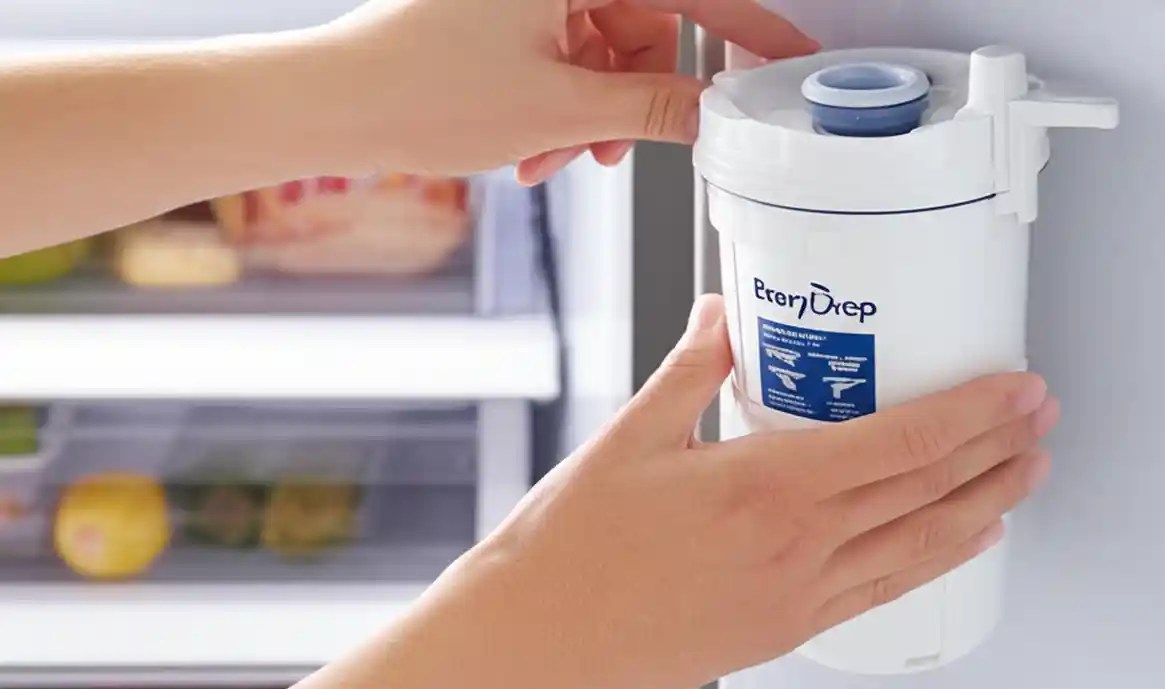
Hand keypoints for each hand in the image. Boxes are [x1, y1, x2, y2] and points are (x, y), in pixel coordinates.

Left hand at [322, 0, 817, 183]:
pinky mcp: (502, 6)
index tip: (790, 56)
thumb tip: (712, 109)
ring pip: (603, 47)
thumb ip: (653, 106)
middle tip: (610, 150)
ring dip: (590, 112)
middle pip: (644, 25)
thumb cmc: (419, 89)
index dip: (750, 29)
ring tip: (551, 155)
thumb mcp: (560, 107)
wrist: (331, 105)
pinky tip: (532, 143)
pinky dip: (560, 101)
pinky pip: (564, 51)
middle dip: (632, 96)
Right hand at [421, 295, 1058, 688]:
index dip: (974, 414)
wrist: (536, 637)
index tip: (1015, 389)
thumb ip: (693, 366)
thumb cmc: (571, 548)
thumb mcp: (632, 435)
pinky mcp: (784, 630)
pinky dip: (935, 562)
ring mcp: (797, 596)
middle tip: (1041, 421)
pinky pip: (884, 592)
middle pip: (928, 493)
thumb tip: (727, 317)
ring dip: (985, 507)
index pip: (903, 443)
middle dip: (998, 453)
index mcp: (765, 485)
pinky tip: (959, 545)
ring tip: (1026, 478)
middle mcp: (796, 546)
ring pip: (920, 548)